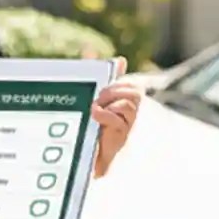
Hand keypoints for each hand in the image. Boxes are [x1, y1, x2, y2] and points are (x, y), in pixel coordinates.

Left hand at [91, 57, 143, 178]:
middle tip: (99, 96)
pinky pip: (120, 120)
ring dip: (112, 101)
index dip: (123, 76)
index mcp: (120, 105)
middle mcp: (127, 116)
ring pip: (131, 104)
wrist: (82, 162)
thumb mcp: (87, 103)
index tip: (115, 69)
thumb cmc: (85, 132)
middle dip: (117, 88)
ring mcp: (125, 127)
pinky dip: (106, 114)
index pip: (131, 85)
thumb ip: (95, 80)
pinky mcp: (120, 139)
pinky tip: (95, 115)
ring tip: (95, 107)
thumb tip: (106, 56)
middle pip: (136, 92)